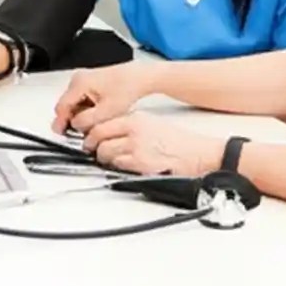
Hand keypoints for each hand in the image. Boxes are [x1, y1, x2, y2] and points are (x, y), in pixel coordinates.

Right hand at [52, 62, 153, 135]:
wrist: (142, 78)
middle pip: (67, 106)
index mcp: (79, 83)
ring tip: (97, 121)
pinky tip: (100, 114)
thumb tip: (74, 126)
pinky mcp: (92, 83)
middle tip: (84, 131)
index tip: (63, 134)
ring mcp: (84, 79)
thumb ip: (86, 121)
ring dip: (82, 115)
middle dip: (74, 120)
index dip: (61, 123)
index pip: (61, 107)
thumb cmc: (129, 89)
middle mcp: (78, 79)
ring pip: (75, 103)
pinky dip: (88, 109)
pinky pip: (83, 99)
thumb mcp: (106, 111)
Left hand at [84, 112, 222, 175]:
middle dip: (91, 144)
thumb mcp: (151, 124)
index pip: (102, 121)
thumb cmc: (177, 142)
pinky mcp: (140, 163)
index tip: (89, 135)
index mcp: (136, 118)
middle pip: (98, 135)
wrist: (196, 153)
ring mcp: (136, 146)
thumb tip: (109, 133)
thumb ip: (130, 126)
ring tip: (108, 159)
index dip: (91, 130)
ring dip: (102, 157)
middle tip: (91, 149)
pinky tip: (122, 165)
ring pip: (104, 151)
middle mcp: (134, 129)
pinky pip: (117, 164)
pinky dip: (115, 166)